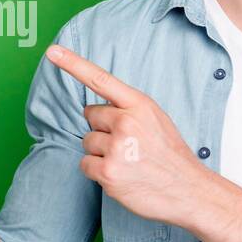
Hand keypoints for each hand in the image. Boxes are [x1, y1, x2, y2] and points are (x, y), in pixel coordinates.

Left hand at [45, 43, 215, 228]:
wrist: (188, 190)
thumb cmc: (169, 155)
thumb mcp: (156, 119)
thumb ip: (128, 109)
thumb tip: (97, 109)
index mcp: (139, 105)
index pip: (100, 79)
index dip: (73, 64)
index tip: (53, 52)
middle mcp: (126, 123)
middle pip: (90, 115)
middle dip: (102, 128)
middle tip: (128, 144)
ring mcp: (117, 148)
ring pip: (87, 141)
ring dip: (101, 152)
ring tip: (127, 161)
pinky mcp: (108, 172)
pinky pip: (85, 164)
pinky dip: (98, 171)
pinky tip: (120, 175)